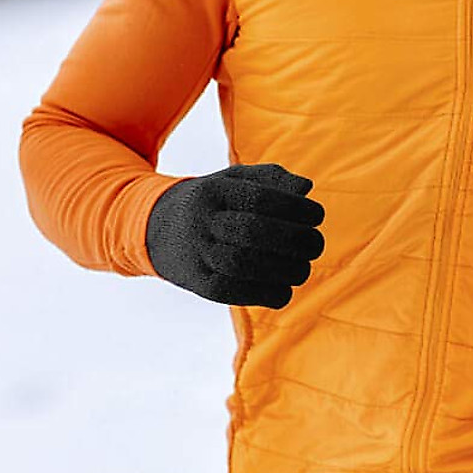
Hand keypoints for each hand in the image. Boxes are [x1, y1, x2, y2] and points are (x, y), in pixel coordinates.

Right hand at [145, 163, 324, 307]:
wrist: (155, 230)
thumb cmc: (213, 202)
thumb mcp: (236, 180)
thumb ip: (273, 179)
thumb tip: (306, 190)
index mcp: (214, 191)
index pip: (260, 198)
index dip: (295, 208)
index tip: (316, 215)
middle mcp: (202, 221)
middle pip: (253, 231)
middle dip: (295, 240)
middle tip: (315, 244)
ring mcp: (198, 254)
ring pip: (244, 264)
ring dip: (286, 270)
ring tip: (302, 267)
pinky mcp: (199, 285)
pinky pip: (236, 293)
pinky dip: (268, 293)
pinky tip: (285, 287)